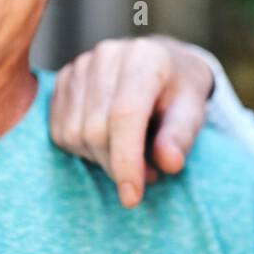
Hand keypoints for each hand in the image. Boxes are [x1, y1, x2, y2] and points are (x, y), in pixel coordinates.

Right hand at [51, 35, 213, 207]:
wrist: (162, 63)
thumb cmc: (180, 92)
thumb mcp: (194, 111)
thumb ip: (181, 136)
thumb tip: (169, 163)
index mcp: (145, 58)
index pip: (125, 115)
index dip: (126, 161)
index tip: (132, 198)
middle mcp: (107, 56)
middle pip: (95, 129)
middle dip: (117, 165)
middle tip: (148, 174)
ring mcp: (81, 65)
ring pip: (74, 133)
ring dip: (101, 159)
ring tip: (131, 156)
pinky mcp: (64, 79)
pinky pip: (60, 131)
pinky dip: (83, 149)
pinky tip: (109, 143)